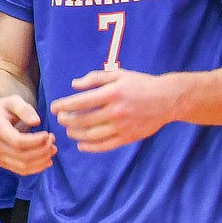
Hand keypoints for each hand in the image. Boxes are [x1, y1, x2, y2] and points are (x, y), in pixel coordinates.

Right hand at [0, 90, 55, 174]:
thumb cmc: (2, 108)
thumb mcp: (13, 101)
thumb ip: (25, 109)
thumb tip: (37, 121)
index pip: (18, 142)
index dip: (36, 141)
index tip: (47, 134)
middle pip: (22, 156)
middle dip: (42, 150)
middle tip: (52, 139)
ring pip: (23, 166)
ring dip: (42, 160)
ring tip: (53, 149)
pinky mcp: (1, 163)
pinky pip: (21, 170)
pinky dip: (36, 168)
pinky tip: (47, 160)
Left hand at [49, 68, 180, 151]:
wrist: (167, 99)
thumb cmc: (141, 84)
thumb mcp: (119, 75)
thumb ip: (95, 78)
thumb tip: (74, 85)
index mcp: (113, 93)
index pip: (81, 102)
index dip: (64, 106)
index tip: (54, 108)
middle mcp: (116, 111)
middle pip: (83, 120)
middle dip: (67, 120)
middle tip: (60, 119)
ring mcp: (122, 126)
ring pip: (91, 135)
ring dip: (75, 134)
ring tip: (68, 131)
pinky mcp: (128, 137)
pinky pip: (105, 146)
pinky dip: (90, 147)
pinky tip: (81, 144)